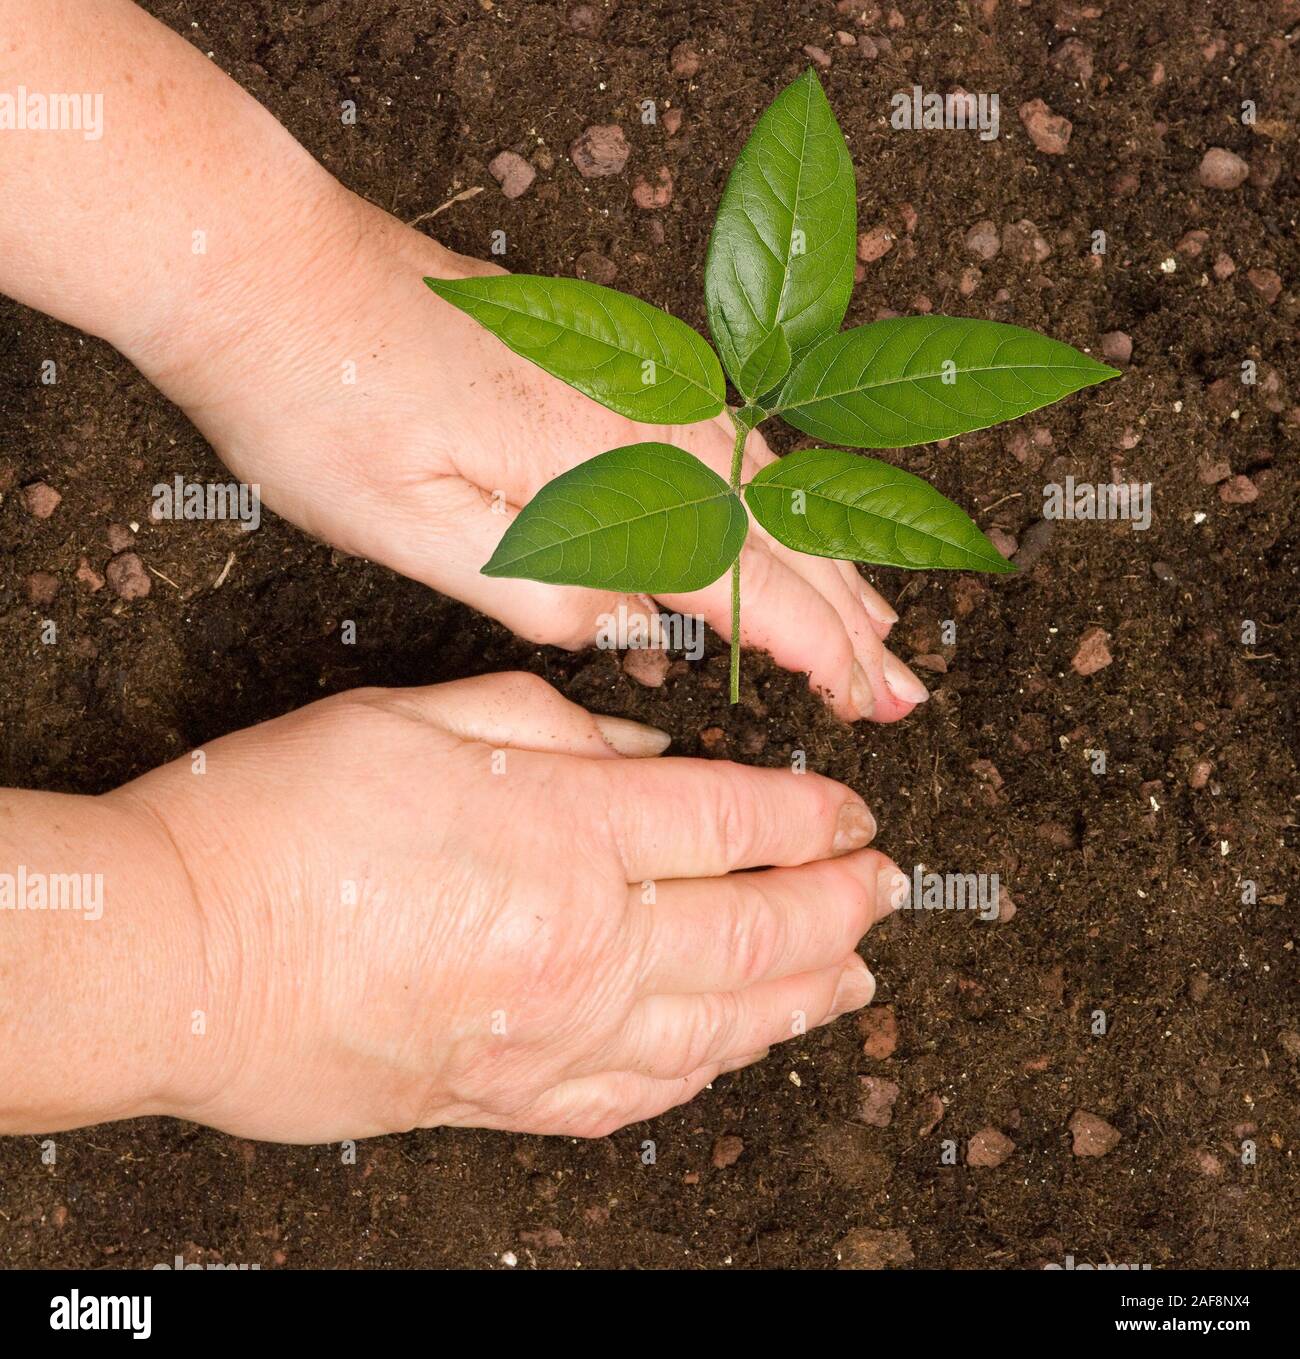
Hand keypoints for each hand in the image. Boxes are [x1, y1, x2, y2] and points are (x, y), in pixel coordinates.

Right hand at [113, 673, 903, 1141]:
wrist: (171, 952)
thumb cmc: (276, 820)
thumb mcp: (422, 717)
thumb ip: (555, 728)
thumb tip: (646, 754)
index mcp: (564, 832)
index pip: (737, 821)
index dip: (814, 816)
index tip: (854, 813)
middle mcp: (581, 944)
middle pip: (759, 930)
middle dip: (841, 906)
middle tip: (887, 889)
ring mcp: (550, 1036)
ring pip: (723, 1024)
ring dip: (804, 996)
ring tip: (853, 975)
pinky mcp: (504, 1098)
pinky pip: (642, 1095)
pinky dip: (712, 1068)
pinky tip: (742, 1048)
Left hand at [144, 187, 929, 723]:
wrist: (267, 265)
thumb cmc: (322, 398)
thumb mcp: (413, 531)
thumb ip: (540, 593)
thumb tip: (631, 629)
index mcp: (598, 466)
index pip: (745, 576)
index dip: (815, 649)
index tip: (866, 703)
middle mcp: (639, 413)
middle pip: (780, 529)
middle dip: (850, 617)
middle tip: (900, 686)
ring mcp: (629, 378)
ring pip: (766, 483)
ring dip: (827, 559)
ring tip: (873, 623)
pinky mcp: (606, 362)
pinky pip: (726, 440)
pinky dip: (776, 500)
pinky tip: (788, 524)